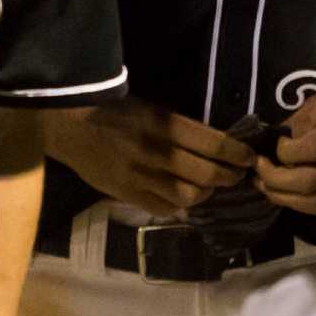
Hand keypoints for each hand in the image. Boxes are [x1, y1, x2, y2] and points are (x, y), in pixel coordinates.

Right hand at [48, 97, 256, 217]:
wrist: (65, 125)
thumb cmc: (111, 108)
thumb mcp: (148, 106)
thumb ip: (178, 126)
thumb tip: (213, 144)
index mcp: (161, 123)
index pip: (211, 143)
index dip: (237, 153)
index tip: (249, 156)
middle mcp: (154, 152)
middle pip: (206, 173)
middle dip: (229, 176)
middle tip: (238, 174)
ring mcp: (140, 177)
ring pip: (188, 195)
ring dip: (206, 193)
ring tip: (211, 186)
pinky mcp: (127, 194)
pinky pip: (164, 208)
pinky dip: (181, 206)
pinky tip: (185, 198)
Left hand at [255, 81, 315, 215]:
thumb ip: (299, 124)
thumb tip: (274, 145)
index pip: (311, 150)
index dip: (285, 152)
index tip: (275, 146)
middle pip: (310, 183)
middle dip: (275, 180)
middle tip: (257, 171)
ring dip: (285, 199)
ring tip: (266, 187)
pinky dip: (303, 205)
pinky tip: (288, 195)